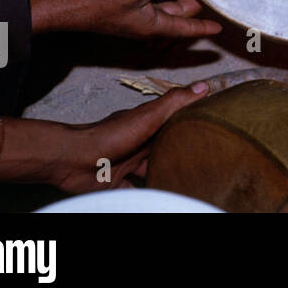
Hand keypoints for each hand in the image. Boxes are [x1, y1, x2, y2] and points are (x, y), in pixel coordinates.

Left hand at [0, 84, 209, 191]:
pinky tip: (159, 200)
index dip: (192, 123)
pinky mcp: (117, 183)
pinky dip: (145, 195)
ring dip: (165, 175)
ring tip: (187, 184)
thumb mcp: (149, 115)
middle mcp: (141, 143)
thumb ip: (174, 102)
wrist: (74, 159)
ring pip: (152, 169)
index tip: (213, 128)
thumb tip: (204, 86)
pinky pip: (135, 190)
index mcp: (150, 124)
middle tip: (205, 164)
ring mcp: (128, 163)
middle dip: (181, 153)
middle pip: (166, 147)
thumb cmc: (112, 135)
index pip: (176, 121)